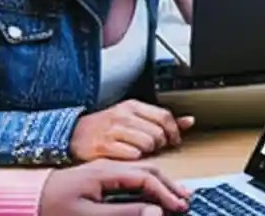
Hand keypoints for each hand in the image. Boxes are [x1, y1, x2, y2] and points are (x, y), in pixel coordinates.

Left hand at [39, 159, 190, 214]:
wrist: (23, 200)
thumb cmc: (50, 209)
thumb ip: (123, 213)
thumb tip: (155, 212)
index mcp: (106, 171)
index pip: (146, 178)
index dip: (165, 193)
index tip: (178, 207)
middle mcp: (106, 167)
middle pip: (147, 170)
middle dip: (168, 185)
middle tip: (184, 200)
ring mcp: (101, 171)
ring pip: (139, 172)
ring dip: (159, 183)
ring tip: (174, 196)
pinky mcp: (96, 179)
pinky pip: (128, 177)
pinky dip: (145, 184)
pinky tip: (149, 194)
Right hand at [71, 99, 194, 160]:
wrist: (74, 134)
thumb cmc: (107, 127)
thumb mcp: (134, 117)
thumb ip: (161, 119)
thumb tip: (189, 121)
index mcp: (132, 106)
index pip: (164, 116)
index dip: (174, 131)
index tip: (174, 140)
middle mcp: (123, 115)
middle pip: (158, 132)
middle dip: (159, 143)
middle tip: (153, 147)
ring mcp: (112, 130)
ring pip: (147, 144)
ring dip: (147, 151)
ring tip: (139, 150)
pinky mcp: (104, 146)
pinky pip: (131, 155)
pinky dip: (134, 158)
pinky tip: (128, 156)